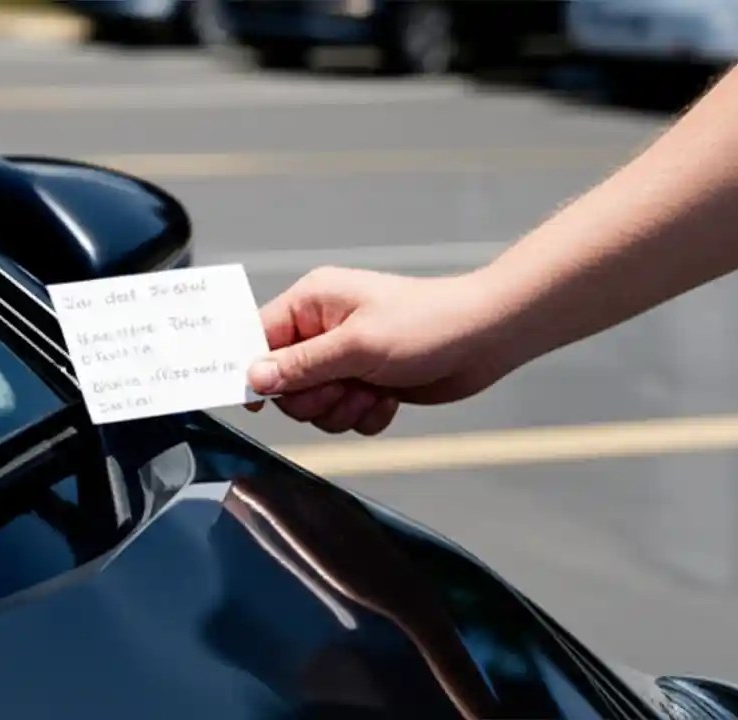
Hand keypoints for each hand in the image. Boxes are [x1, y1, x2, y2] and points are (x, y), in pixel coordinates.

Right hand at [246, 266, 515, 434]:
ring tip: (372, 391)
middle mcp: (323, 330)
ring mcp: (346, 360)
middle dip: (313, 396)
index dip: (252, 370)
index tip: (256, 400)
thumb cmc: (425, 324)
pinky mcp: (368, 385)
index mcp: (312, 303)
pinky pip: (345, 416)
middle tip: (343, 387)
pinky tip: (389, 398)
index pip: (258, 337)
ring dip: (342, 409)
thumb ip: (301, 364)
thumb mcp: (356, 345)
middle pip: (283, 382)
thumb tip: (254, 377)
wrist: (484, 338)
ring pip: (315, 405)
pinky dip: (365, 415)